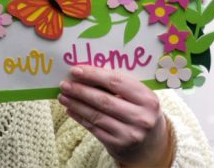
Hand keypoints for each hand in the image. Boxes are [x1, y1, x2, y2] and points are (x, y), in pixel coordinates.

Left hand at [58, 65, 173, 167]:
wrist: (151, 143)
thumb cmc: (139, 110)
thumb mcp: (138, 96)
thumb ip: (118, 84)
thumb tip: (85, 72)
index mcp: (147, 99)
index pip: (116, 82)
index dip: (93, 75)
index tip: (75, 70)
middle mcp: (141, 117)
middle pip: (103, 100)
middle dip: (80, 90)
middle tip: (64, 84)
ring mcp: (130, 133)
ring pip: (96, 115)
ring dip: (76, 104)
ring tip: (63, 96)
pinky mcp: (118, 144)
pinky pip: (94, 128)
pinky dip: (80, 117)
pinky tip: (70, 109)